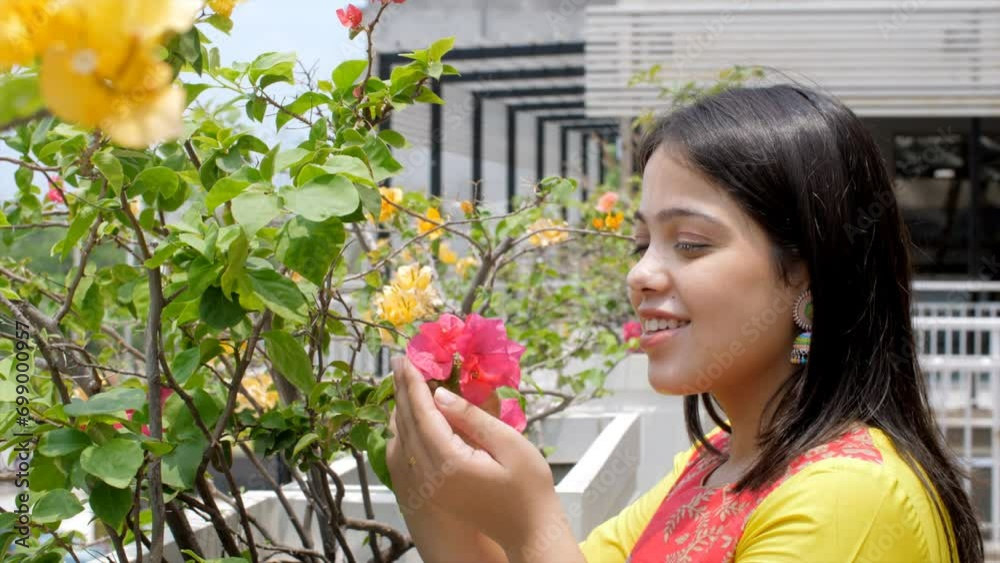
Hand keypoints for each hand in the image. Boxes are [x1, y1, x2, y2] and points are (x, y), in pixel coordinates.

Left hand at [385, 355, 561, 550]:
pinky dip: (404, 432)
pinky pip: (406, 457)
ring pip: (402, 441)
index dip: (413, 384)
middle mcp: (429, 476)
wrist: (529, 532)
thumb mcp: (509, 444)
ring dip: (401, 409)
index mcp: (448, 462)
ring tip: (401, 383)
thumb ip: (473, 417)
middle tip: (397, 361)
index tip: (405, 358)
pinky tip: (407, 418)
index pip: (423, 414)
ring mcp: (427, 488)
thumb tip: (439, 394)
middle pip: (407, 425)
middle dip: (402, 391)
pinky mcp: (431, 494)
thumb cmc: (529, 487)